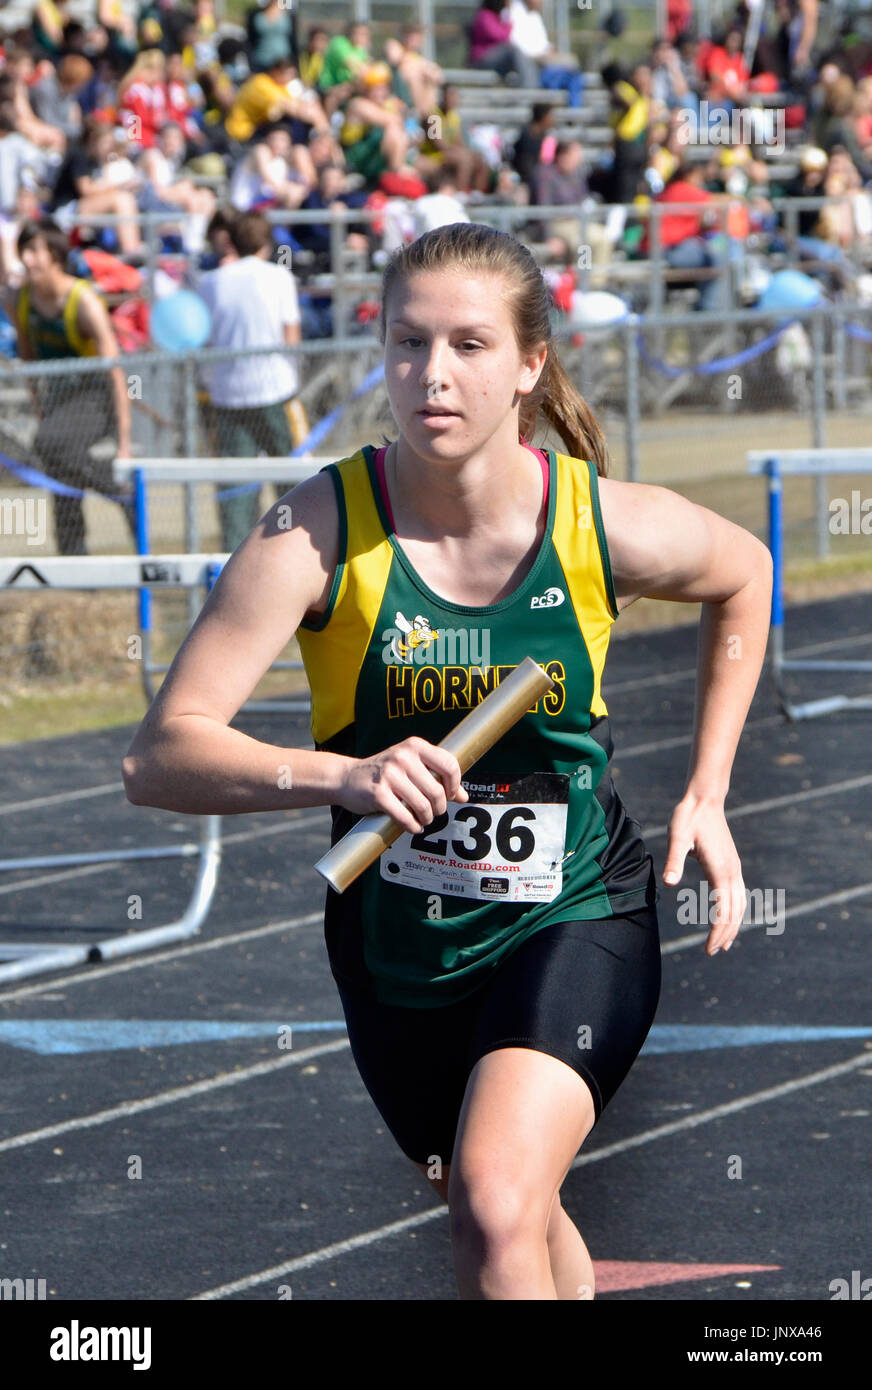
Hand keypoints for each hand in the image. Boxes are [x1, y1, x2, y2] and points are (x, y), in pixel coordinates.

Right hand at [338, 736, 468, 834]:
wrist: (346, 778)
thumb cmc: (384, 774)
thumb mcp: (411, 767)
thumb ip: (437, 777)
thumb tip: (464, 796)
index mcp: (415, 746)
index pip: (449, 765)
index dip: (454, 785)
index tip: (449, 795)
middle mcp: (403, 756)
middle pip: (437, 791)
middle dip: (439, 808)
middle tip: (434, 812)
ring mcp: (389, 774)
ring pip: (423, 806)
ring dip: (426, 818)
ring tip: (422, 819)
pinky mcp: (378, 793)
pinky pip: (405, 817)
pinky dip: (412, 826)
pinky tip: (412, 826)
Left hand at [662, 791, 746, 955]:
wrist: (704, 800)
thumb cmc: (688, 818)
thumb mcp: (677, 837)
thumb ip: (674, 860)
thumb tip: (669, 883)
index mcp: (721, 870)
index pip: (723, 910)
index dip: (717, 932)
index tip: (708, 949)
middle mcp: (732, 872)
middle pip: (735, 912)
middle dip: (725, 934)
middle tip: (712, 952)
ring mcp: (734, 868)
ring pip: (740, 904)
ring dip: (733, 925)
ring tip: (723, 944)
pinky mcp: (732, 865)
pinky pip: (738, 894)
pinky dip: (735, 911)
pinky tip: (727, 917)